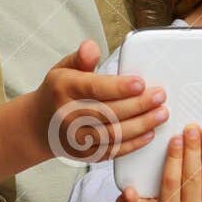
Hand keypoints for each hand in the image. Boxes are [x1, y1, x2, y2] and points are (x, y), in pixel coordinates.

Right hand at [33, 39, 168, 162]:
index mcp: (64, 89)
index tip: (140, 83)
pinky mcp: (85, 155)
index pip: (94, 88)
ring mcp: (76, 139)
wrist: (40, 126)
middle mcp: (68, 115)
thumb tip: (91, 46)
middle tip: (160, 96)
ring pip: (113, 134)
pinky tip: (149, 133)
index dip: (119, 87)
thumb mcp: (64, 69)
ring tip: (161, 113)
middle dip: (138, 105)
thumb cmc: (58, 92)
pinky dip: (133, 143)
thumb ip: (81, 58)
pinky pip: (113, 151)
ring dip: (141, 125)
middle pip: (108, 112)